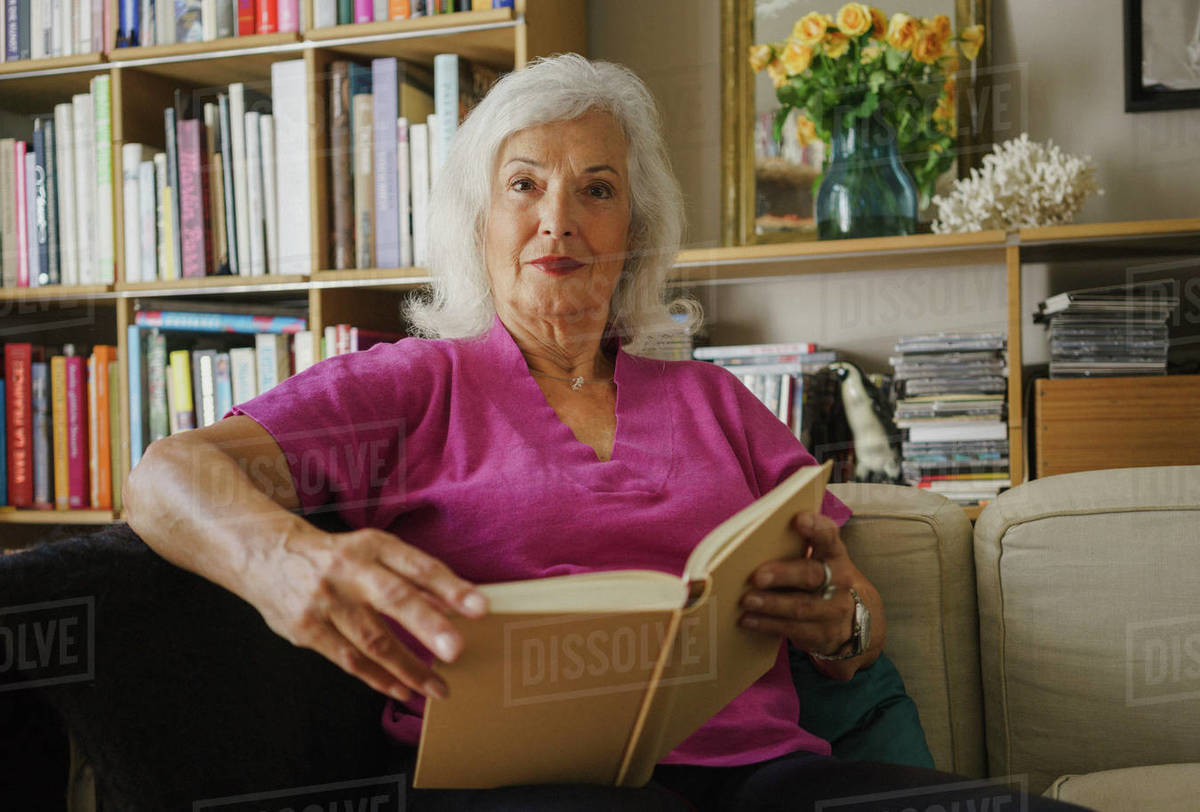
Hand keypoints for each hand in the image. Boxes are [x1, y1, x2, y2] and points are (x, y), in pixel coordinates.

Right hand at [243, 523, 487, 702]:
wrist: (265, 555)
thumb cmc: (336, 557)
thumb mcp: (373, 551)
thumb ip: (414, 576)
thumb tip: (458, 602)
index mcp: (372, 546)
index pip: (418, 566)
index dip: (450, 587)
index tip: (480, 608)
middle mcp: (349, 570)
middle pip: (394, 599)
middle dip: (428, 626)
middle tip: (457, 651)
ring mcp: (325, 602)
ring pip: (373, 640)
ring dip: (408, 668)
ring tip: (438, 688)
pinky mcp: (306, 629)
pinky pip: (349, 660)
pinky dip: (378, 678)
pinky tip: (402, 690)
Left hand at [738, 512, 880, 665]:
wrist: (852, 619)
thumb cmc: (818, 579)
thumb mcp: (817, 561)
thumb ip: (794, 550)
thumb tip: (750, 546)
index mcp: (834, 555)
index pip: (829, 537)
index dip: (815, 527)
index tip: (798, 519)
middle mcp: (839, 581)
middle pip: (811, 575)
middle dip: (783, 575)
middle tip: (756, 576)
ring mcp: (835, 610)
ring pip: (801, 607)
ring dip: (771, 604)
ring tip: (746, 601)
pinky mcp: (825, 634)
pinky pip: (794, 629)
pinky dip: (768, 624)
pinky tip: (748, 620)